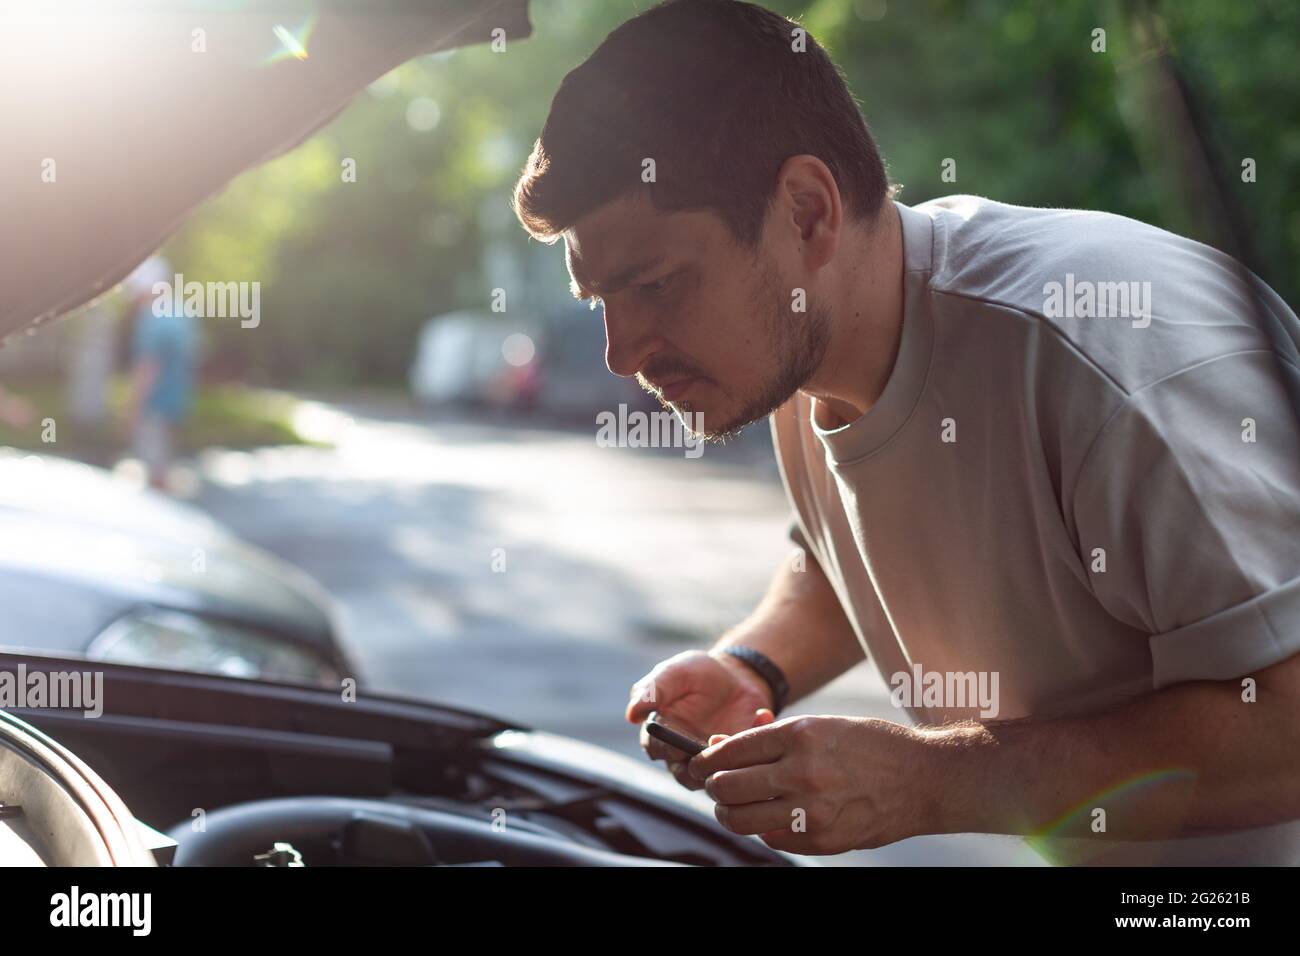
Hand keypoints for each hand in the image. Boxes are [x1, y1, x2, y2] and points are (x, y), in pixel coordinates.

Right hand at [627, 650, 775, 790]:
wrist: (735, 674)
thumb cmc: (697, 672)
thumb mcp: (675, 672)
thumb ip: (653, 690)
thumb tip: (632, 714)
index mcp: (662, 733)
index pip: (655, 748)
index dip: (666, 746)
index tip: (678, 740)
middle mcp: (684, 754)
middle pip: (685, 772)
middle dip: (700, 761)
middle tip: (715, 740)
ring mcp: (714, 760)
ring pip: (717, 774)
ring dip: (729, 757)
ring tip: (740, 731)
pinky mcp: (741, 758)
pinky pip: (749, 760)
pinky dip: (756, 735)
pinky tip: (762, 713)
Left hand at [689, 715, 937, 854]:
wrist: (923, 779)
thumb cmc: (869, 745)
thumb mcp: (821, 725)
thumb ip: (772, 737)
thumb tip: (723, 746)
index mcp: (800, 736)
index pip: (730, 750)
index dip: (706, 757)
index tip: (699, 761)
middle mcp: (802, 773)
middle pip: (727, 786)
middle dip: (712, 786)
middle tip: (714, 784)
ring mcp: (813, 811)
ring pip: (741, 820)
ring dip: (729, 812)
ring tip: (733, 805)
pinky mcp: (823, 840)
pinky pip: (772, 839)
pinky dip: (763, 829)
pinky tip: (772, 816)